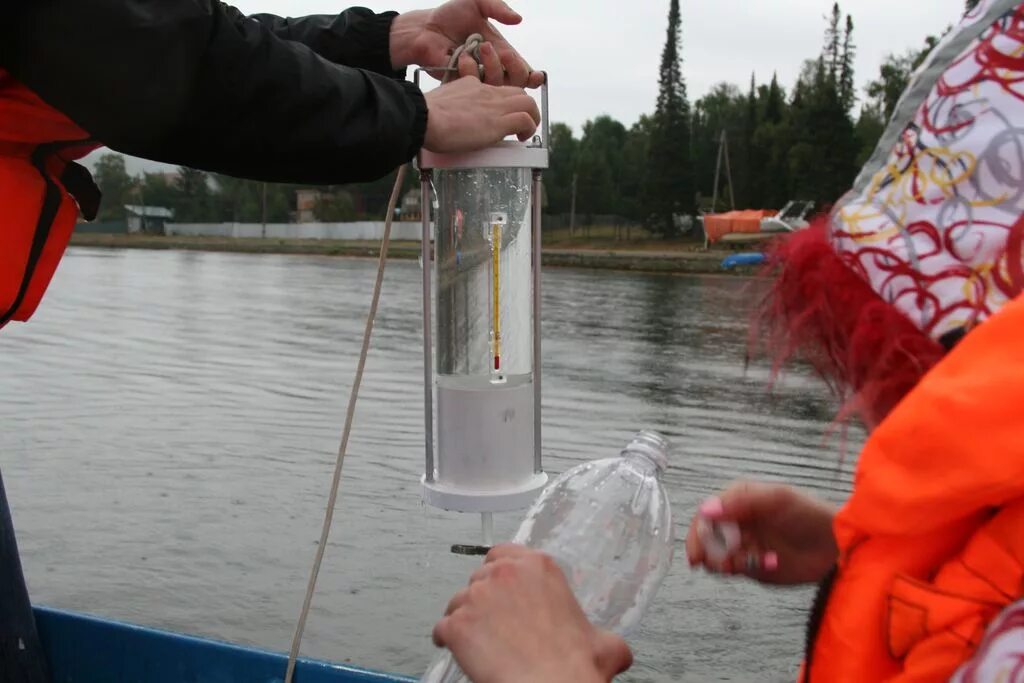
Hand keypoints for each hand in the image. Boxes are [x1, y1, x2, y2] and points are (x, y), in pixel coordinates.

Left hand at [390, 0, 542, 86]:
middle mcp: (490, 67)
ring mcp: (476, 77)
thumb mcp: (476, 3)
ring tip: (481, 46)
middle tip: (507, 54)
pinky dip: (472, 71)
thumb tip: (518, 19)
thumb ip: (497, 7)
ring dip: (494, 66)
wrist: (423, 27)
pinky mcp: (462, 84)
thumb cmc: (448, 16)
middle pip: (514, 83)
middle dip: (517, 70)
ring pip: (496, 86)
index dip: (531, 75)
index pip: (520, 68)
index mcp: (499, 51)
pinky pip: (474, 87)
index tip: (536, 74)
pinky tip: (463, 56)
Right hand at [423, 74, 539, 152]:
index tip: (502, 113)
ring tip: (525, 132)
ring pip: (528, 102)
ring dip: (532, 117)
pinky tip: (522, 138)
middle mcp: (487, 91)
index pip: (498, 87)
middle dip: (524, 106)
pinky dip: (529, 129)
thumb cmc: (426, 115)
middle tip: (520, 123)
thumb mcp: (442, 100)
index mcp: (473, 85)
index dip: (505, 100)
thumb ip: (452, 103)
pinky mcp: (498, 122)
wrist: (424, 117)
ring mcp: (495, 105)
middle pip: (518, 91)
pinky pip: (526, 119)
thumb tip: (450, 117)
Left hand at [432, 544, 632, 682]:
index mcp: (538, 567)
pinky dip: (448, 640)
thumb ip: (603, 636)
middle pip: (479, 577)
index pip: (503, 553)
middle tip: (495, 623)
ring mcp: (476, 596)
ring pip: (458, 601)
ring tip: (479, 642)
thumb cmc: (573, 667)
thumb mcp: (605, 644)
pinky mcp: (456, 623)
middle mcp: (504, 573)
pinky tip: (462, 652)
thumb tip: (614, 649)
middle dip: (484, 598)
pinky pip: (442, 628)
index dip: (499, 572)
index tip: (501, 587)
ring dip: (465, 618)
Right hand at [685, 481, 838, 584]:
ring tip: (749, 562)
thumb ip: (741, 502)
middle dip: (710, 552)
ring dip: (727, 562)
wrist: (837, 546)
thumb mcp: (776, 500)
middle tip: (723, 563)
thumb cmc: (809, 514)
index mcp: (738, 499)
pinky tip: (769, 562)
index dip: (698, 534)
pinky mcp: (752, 565)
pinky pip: (734, 569)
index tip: (697, 553)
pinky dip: (745, 569)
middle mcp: (736, 520)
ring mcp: (743, 544)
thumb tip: (706, 510)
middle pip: (706, 538)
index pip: (706, 515)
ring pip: (716, 556)